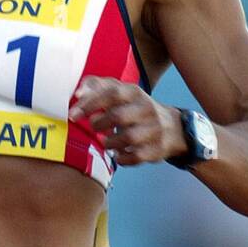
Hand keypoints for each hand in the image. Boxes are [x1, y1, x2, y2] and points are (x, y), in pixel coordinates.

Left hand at [68, 77, 186, 165]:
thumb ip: (97, 88)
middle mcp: (146, 109)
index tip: (73, 115)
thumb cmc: (136, 109)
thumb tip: (78, 93)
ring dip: (110, 143)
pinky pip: (135, 157)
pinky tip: (118, 153)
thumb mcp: (121, 93)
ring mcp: (154, 129)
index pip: (112, 93)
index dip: (90, 103)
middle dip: (100, 124)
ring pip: (127, 138)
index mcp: (134, 93)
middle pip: (118, 116)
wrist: (174, 128)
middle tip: (95, 127)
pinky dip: (122, 158)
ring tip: (107, 142)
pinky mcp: (157, 149)